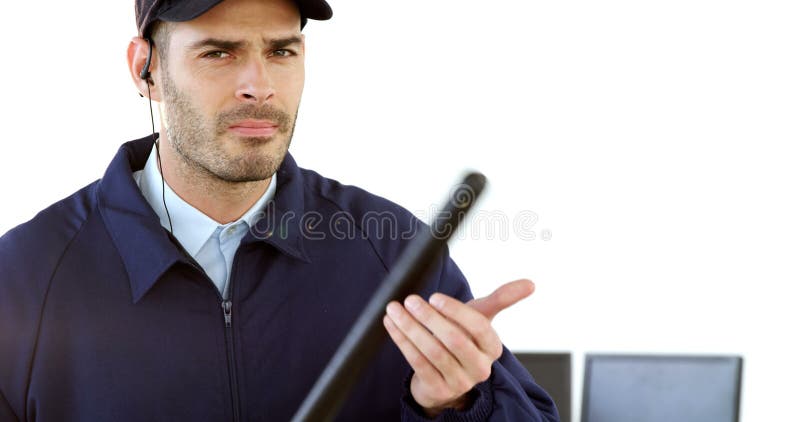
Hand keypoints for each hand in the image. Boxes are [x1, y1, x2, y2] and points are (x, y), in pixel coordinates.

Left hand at [383, 279, 534, 415]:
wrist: (445, 375)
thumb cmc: (464, 340)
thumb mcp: (481, 318)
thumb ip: (502, 299)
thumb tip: (530, 284)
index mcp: (492, 347)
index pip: (479, 327)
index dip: (456, 312)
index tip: (435, 297)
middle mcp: (479, 367)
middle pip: (454, 340)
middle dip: (429, 318)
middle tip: (410, 301)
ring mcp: (459, 381)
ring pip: (432, 352)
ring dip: (411, 329)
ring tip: (396, 310)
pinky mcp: (437, 389)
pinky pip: (417, 363)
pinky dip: (402, 341)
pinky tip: (392, 325)